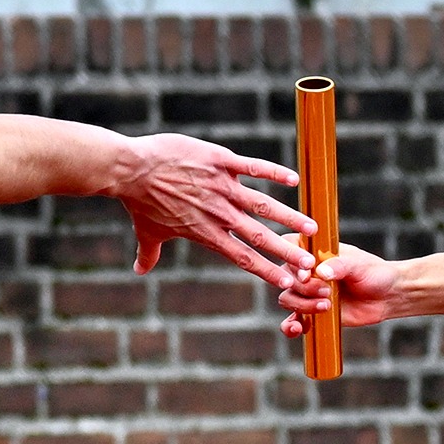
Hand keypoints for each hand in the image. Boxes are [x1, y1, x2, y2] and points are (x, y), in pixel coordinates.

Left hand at [113, 134, 316, 283]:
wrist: (131, 170)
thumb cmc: (138, 203)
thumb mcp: (147, 232)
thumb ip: (149, 254)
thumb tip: (139, 270)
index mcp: (207, 233)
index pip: (243, 257)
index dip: (267, 271)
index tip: (288, 282)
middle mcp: (219, 213)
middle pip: (260, 236)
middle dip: (287, 251)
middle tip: (311, 262)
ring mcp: (222, 186)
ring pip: (264, 204)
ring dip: (289, 217)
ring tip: (312, 227)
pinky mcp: (219, 161)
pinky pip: (252, 167)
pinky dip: (274, 173)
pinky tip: (294, 179)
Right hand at [278, 242, 397, 336]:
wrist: (387, 297)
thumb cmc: (374, 273)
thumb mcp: (359, 265)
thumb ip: (340, 266)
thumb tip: (321, 272)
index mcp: (316, 253)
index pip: (290, 248)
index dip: (292, 260)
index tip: (307, 272)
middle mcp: (308, 273)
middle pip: (287, 278)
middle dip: (304, 288)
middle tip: (326, 292)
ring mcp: (308, 293)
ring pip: (288, 299)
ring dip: (302, 305)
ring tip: (327, 307)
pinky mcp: (312, 313)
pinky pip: (293, 321)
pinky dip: (291, 326)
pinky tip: (298, 329)